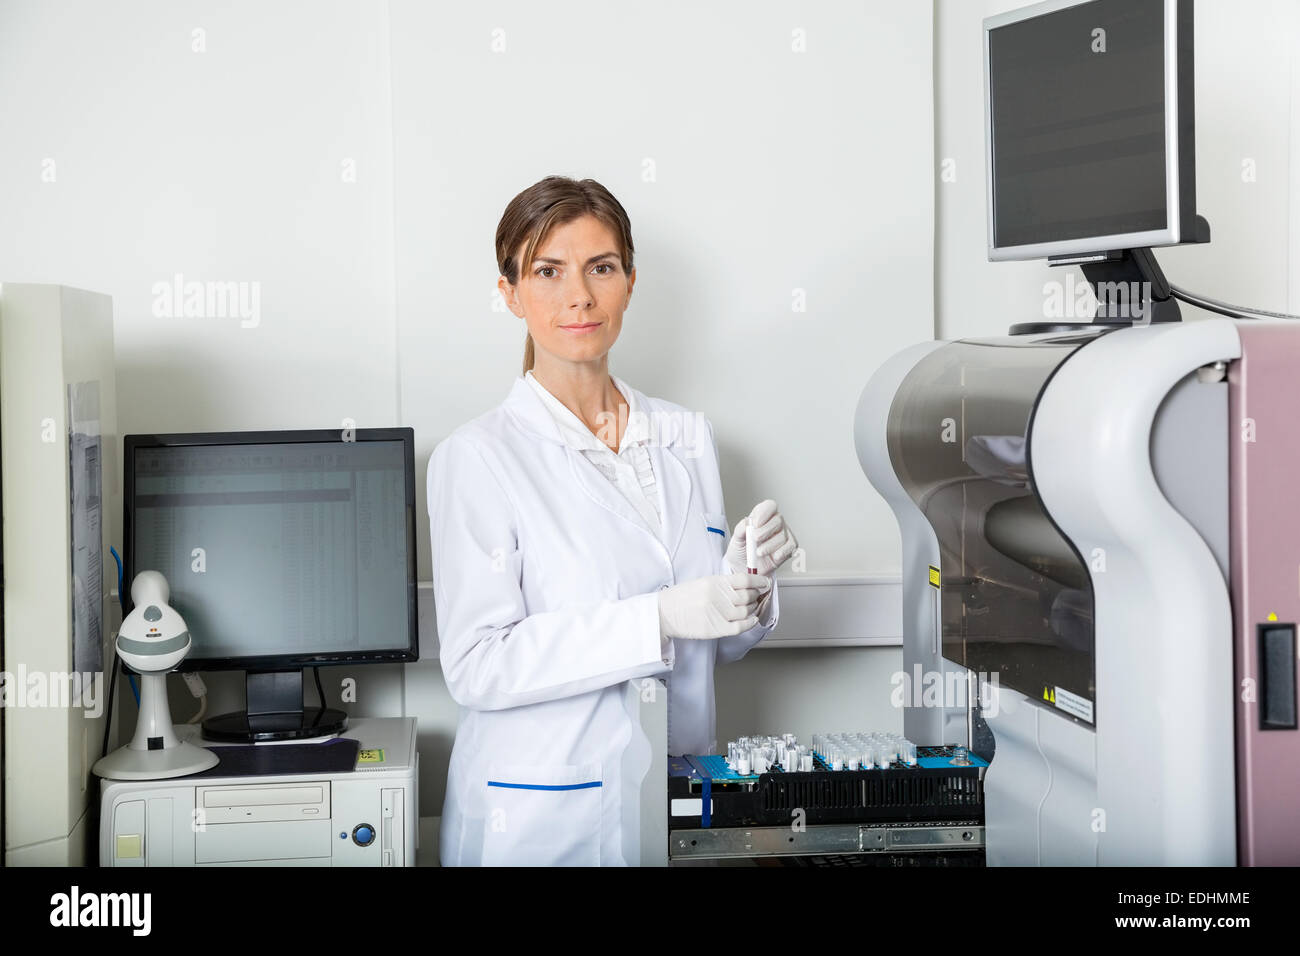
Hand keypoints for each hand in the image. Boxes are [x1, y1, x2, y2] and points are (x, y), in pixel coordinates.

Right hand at [657, 573, 771, 639]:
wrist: (664, 614)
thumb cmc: (682, 598)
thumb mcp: (702, 583)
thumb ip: (723, 584)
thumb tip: (745, 585)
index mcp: (714, 582)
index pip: (745, 579)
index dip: (759, 581)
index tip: (765, 582)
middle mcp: (718, 596)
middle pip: (748, 596)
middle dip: (756, 595)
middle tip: (756, 595)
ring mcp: (718, 614)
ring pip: (746, 611)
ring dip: (752, 609)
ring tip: (749, 607)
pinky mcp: (716, 629)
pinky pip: (741, 627)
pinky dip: (750, 623)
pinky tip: (751, 620)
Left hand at [724, 499, 797, 575]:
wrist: (744, 568)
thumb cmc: (741, 550)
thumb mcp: (736, 539)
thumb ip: (741, 529)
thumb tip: (747, 522)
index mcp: (762, 516)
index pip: (769, 506)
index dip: (764, 513)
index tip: (755, 523)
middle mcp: (775, 523)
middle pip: (778, 520)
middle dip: (765, 531)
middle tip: (755, 539)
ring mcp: (784, 535)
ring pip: (782, 536)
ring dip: (769, 546)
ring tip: (759, 552)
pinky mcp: (789, 548)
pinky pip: (790, 547)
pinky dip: (781, 552)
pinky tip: (773, 556)